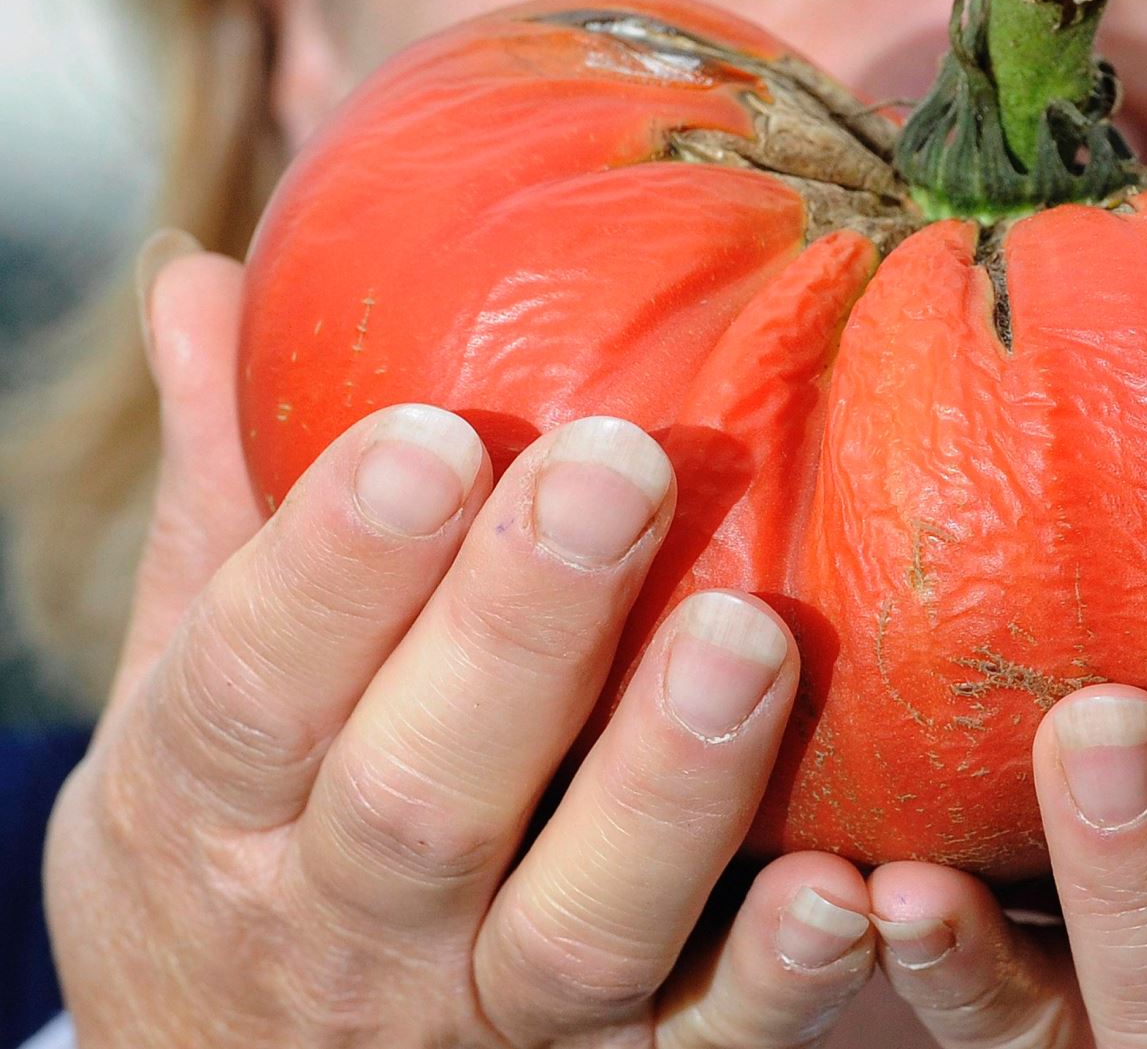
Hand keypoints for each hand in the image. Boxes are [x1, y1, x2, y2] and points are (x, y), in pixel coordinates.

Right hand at [45, 236, 877, 1046]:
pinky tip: (852, 889)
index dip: (339, 563)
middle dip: (522, 632)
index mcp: (214, 799)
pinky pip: (699, 1043)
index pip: (259, 680)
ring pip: (575, 926)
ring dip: (666, 787)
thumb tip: (205, 273)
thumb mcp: (196, 656)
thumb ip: (227, 481)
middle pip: (424, 796)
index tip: (432, 433)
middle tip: (615, 469)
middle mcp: (342, 924)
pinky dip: (774, 982)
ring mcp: (483, 1014)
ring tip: (746, 636)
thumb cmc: (242, 810)